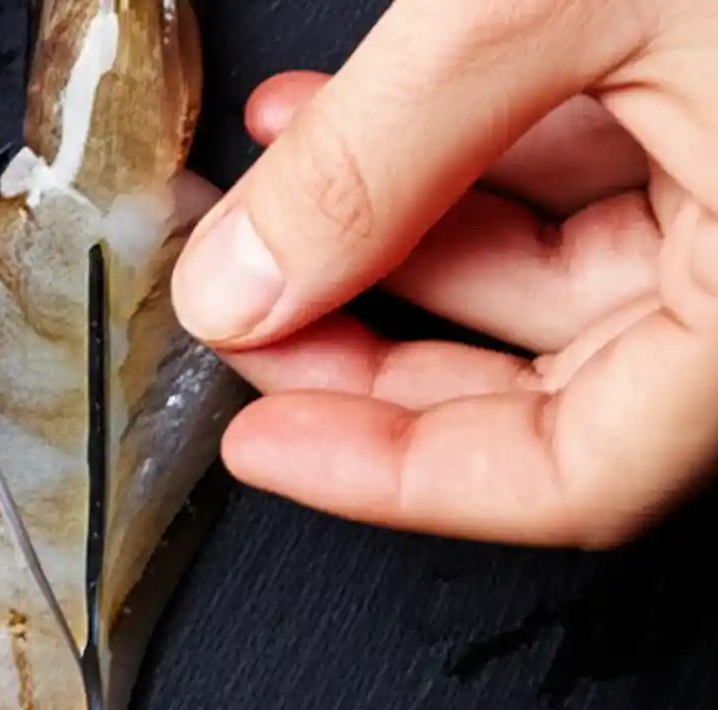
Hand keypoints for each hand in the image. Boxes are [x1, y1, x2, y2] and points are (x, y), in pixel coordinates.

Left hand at [172, 0, 717, 548]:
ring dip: (391, 232)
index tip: (264, 442)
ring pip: (549, 277)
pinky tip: (348, 117)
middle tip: (245, 306)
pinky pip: (583, 179)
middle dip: (368, 347)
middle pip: (546, 385)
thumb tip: (241, 281)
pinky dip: (458, 157)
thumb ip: (381, 154)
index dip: (395, 476)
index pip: (576, 474)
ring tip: (270, 179)